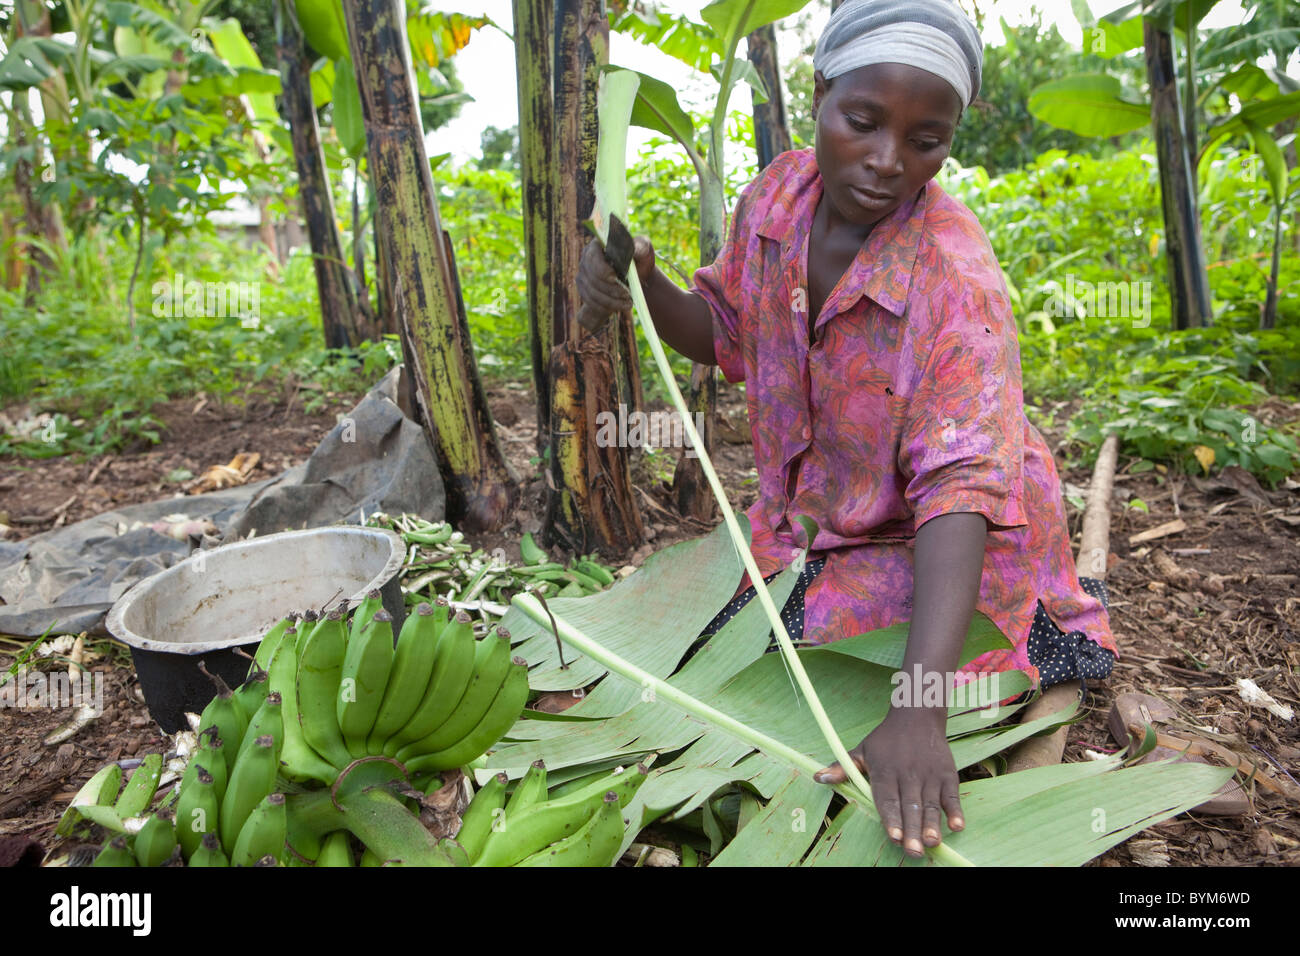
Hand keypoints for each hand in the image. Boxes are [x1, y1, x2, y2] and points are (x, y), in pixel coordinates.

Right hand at [576, 235, 654, 330]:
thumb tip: (636, 248)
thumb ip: (641, 247)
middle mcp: (585, 259)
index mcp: (597, 245)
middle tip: (626, 294)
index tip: (614, 278)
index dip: (601, 270)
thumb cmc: (640, 259)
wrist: (638, 276)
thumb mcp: (644, 249)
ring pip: (592, 293)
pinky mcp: (585, 291)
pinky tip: (618, 308)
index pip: (592, 258)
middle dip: (610, 289)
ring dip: (610, 301)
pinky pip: (591, 303)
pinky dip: (605, 308)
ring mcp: (583, 276)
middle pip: (592, 279)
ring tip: (627, 303)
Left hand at [814, 709, 963, 857]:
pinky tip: (957, 826)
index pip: (887, 799)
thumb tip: (818, 778)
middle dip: (911, 830)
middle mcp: (908, 774)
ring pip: (930, 803)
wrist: (916, 716)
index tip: (893, 837)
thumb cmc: (885, 740)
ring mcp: (929, 774)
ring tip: (932, 843)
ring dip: (932, 824)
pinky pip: (952, 794)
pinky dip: (955, 810)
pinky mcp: (947, 773)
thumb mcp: (862, 751)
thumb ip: (843, 768)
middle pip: (910, 806)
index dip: (891, 819)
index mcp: (885, 771)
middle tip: (913, 851)